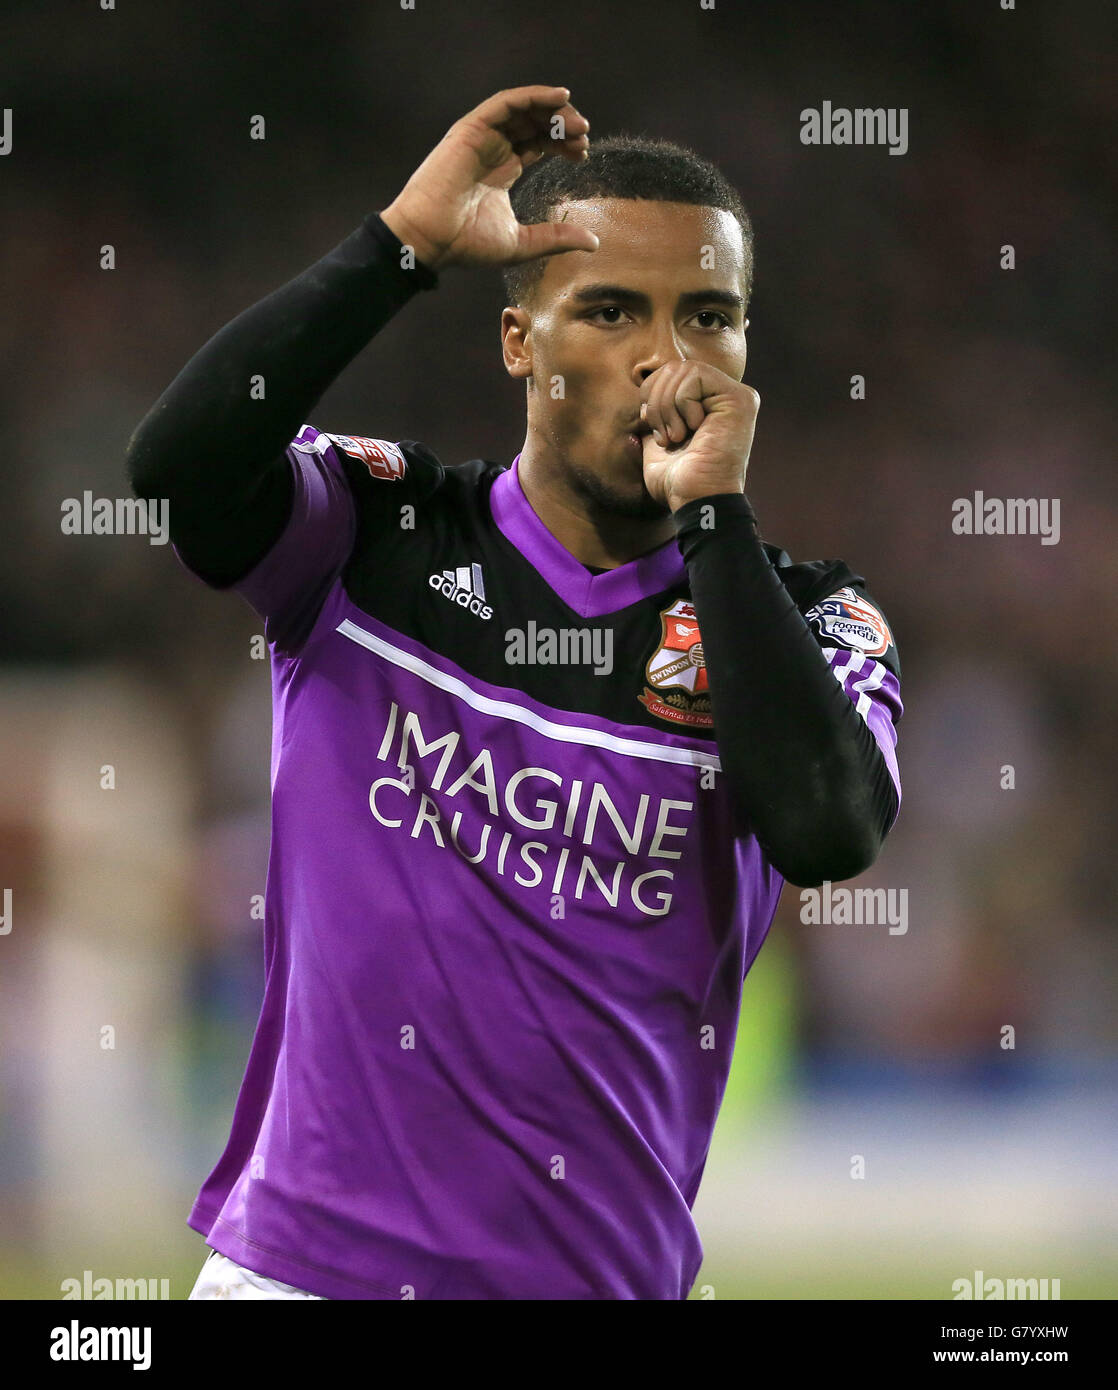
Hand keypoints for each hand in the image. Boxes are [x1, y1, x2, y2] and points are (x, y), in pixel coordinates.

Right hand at [380, 85, 599, 272]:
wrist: (430, 239)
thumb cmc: (467, 243)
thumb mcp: (523, 242)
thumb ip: (557, 238)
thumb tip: (593, 242)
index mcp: (503, 170)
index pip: (539, 144)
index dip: (563, 144)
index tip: (583, 154)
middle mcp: (494, 149)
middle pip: (536, 124)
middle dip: (564, 126)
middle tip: (584, 136)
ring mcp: (482, 137)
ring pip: (524, 110)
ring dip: (554, 110)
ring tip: (577, 123)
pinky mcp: (472, 129)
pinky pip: (506, 103)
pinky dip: (533, 96)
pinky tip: (559, 98)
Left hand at [639, 361, 759, 511]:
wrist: (696, 500)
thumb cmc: (679, 484)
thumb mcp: (656, 453)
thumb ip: (652, 429)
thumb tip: (638, 417)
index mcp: (708, 405)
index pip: (671, 374)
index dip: (650, 394)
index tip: (653, 429)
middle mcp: (725, 397)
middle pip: (674, 367)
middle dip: (656, 400)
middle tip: (663, 436)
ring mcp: (736, 396)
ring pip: (683, 370)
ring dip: (667, 406)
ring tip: (676, 436)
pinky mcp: (740, 399)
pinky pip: (695, 376)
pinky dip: (681, 404)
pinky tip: (693, 430)